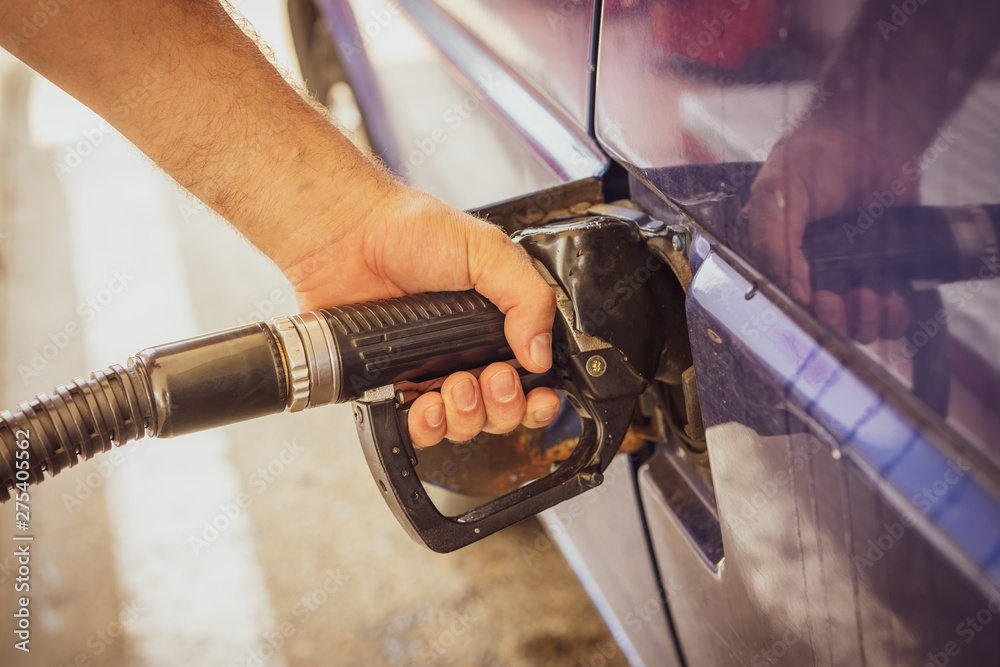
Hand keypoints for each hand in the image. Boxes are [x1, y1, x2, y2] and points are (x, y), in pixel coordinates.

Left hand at [279, 182, 561, 446]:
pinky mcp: (392, 386)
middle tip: (493, 379)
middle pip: (501, 411)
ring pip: (464, 425)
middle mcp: (465, 354)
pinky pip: (418, 427)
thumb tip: (541, 353)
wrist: (348, 237)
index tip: (539, 395)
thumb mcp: (488, 251)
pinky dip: (428, 427)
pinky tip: (427, 407)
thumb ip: (528, 297)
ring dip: (468, 417)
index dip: (538, 397)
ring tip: (456, 386)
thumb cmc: (412, 231)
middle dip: (504, 406)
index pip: (529, 378)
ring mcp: (429, 373)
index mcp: (495, 326)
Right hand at [745, 125, 909, 341]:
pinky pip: (892, 315)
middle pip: (821, 325)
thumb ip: (775, 243)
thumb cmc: (813, 156)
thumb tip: (793, 294)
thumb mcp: (777, 194)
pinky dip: (894, 318)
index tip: (811, 309)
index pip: (781, 306)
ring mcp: (851, 275)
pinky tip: (890, 302)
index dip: (795, 318)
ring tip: (868, 295)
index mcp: (778, 259)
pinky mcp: (887, 271)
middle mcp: (812, 274)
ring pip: (856, 327)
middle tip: (836, 300)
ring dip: (864, 322)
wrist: (870, 131)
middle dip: (831, 321)